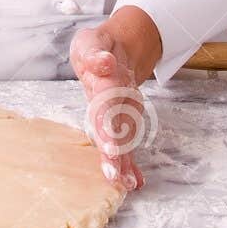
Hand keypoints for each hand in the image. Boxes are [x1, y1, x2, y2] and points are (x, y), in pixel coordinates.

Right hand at [69, 7, 161, 191]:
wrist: (106, 51)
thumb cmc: (95, 48)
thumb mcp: (90, 42)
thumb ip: (95, 53)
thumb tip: (105, 63)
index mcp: (97, 87)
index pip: (101, 109)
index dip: (105, 129)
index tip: (110, 148)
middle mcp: (103, 107)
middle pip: (107, 134)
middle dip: (110, 155)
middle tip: (114, 177)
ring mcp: (113, 117)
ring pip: (116, 143)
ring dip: (120, 164)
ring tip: (126, 185)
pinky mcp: (122, 121)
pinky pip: (126, 144)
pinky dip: (131, 163)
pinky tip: (136, 181)